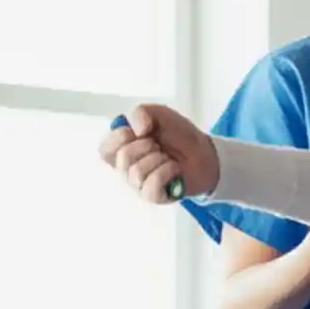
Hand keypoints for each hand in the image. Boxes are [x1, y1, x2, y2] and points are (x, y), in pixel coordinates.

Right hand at [98, 104, 218, 202]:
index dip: (121, 137)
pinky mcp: (153, 196)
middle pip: (122, 157)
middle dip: (146, 145)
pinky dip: (166, 171)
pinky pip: (150, 186)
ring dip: (158, 158)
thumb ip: (141, 112)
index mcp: (122, 148)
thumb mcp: (159, 113)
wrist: (204, 152)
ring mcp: (138, 184)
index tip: (141, 131)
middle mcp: (126, 168)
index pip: (105, 148)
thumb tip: (136, 129)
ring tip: (167, 157)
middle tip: (158, 145)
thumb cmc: (178, 134)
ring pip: (136, 172)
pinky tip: (173, 168)